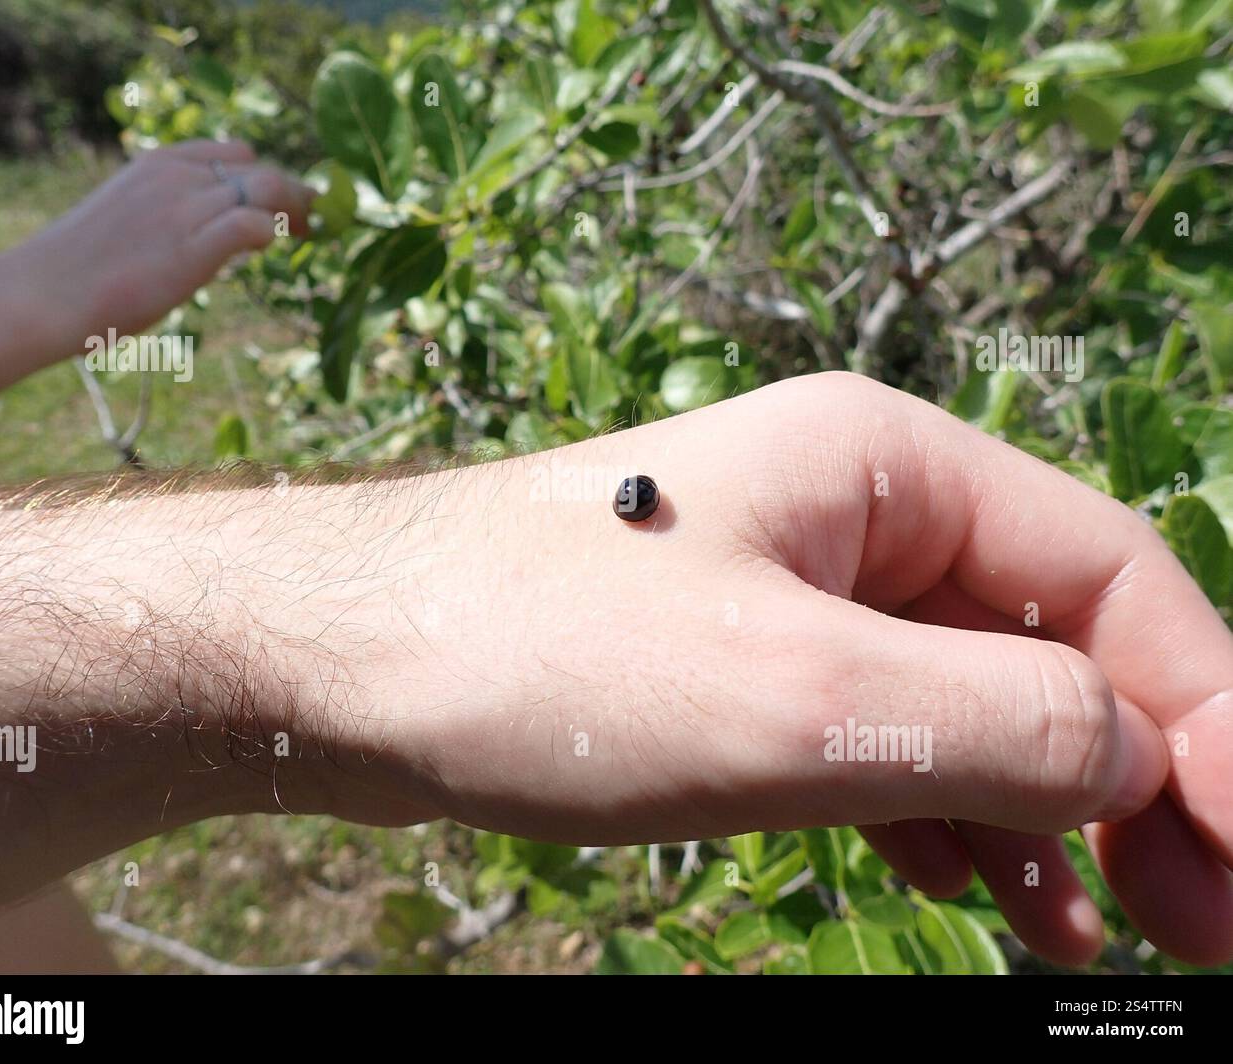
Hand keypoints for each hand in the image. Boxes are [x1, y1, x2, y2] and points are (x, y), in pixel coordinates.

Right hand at [20, 139, 312, 348]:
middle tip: (312, 226)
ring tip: (309, 235)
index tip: (285, 205)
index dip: (267, 177)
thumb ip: (170, 214)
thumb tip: (207, 237)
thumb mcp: (130, 219)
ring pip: (267, 189)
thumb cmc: (81, 268)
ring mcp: (186, 209)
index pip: (236, 153)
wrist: (44, 293)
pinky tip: (269, 248)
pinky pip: (253, 223)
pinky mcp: (192, 246)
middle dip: (295, 196)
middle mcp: (178, 177)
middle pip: (261, 171)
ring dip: (297, 213)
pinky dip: (271, 232)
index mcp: (160, 164)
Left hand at [283, 372, 1229, 966]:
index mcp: (889, 468)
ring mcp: (797, 586)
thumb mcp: (804, 699)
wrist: (347, 667)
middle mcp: (855, 511)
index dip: (1207, 709)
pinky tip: (977, 885)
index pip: (1110, 574)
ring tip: (1098, 930)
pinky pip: (886, 730)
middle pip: (1052, 637)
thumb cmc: (551, 653)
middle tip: (1203, 923)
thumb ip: (1002, 720)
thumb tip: (1138, 756)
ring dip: (1047, 807)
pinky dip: (945, 808)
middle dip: (1137, 774)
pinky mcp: (744, 657)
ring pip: (972, 695)